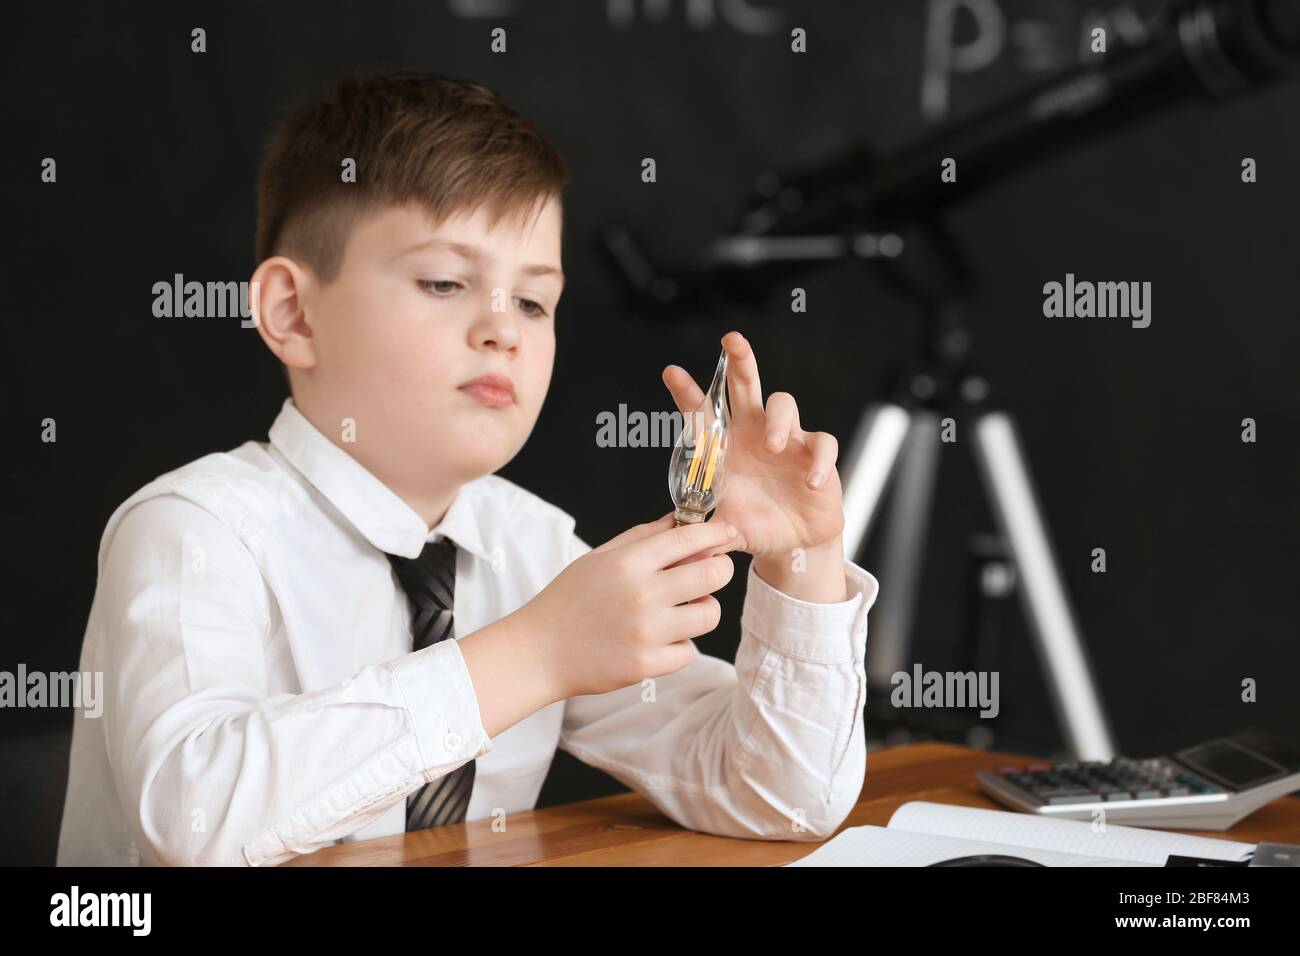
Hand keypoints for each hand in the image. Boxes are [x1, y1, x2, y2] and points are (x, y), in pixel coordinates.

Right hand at [520, 514, 742, 698]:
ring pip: (709, 614)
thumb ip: (642, 537)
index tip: (728, 532)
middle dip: (721, 568)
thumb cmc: (568, 600)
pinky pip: (689, 651)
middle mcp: (642, 594)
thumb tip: (680, 520)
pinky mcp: (648, 665)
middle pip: (713, 574)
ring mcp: (647, 632)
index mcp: (628, 563)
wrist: (539, 652)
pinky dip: (679, 644)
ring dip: (702, 609)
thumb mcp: (599, 557)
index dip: (716, 532)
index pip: (688, 539)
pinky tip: (660, 638)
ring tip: (682, 608)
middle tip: (712, 571)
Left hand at [663, 331, 844, 558]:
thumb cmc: (754, 525)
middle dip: (739, 361)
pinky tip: (810, 481)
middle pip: (745, 385)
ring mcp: (787, 439)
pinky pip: (821, 443)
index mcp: (726, 445)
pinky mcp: (816, 453)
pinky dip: (817, 460)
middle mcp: (754, 433)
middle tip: (731, 342)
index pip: (703, 413)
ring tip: (770, 445)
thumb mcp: (724, 526)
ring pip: (783, 403)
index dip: (687, 393)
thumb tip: (676, 536)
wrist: (791, 543)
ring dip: (775, 420)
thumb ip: (702, 528)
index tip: (670, 373)